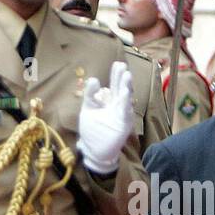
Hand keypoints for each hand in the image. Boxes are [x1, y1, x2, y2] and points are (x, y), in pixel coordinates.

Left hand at [77, 60, 134, 174]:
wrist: (94, 151)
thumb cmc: (92, 131)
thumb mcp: (87, 109)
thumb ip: (90, 95)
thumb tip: (94, 79)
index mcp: (110, 102)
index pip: (114, 85)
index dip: (116, 75)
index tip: (118, 64)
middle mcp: (118, 107)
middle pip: (121, 89)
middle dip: (122, 78)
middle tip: (123, 66)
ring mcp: (122, 116)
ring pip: (126, 99)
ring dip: (126, 87)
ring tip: (127, 76)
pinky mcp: (123, 125)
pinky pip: (125, 112)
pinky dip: (126, 103)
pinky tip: (125, 93)